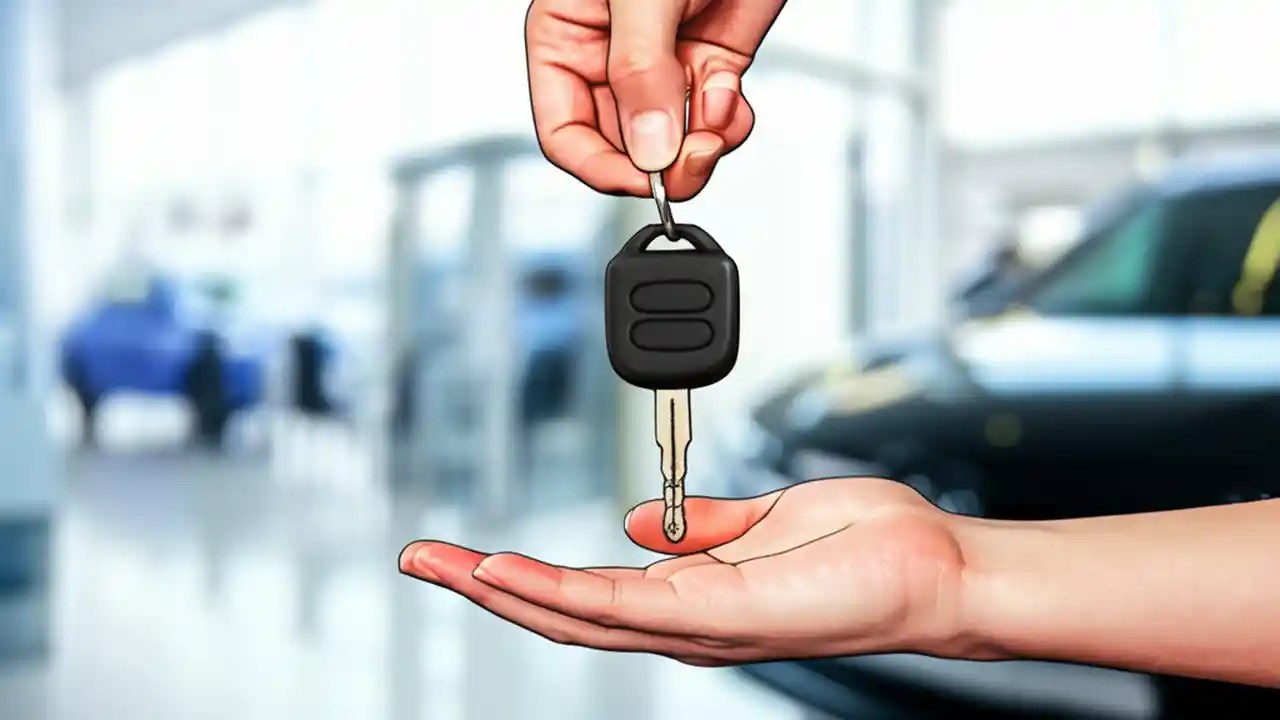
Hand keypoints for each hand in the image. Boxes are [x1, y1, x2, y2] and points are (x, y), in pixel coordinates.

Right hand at [399, 477, 980, 665]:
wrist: (938, 570)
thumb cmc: (867, 548)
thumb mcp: (769, 519)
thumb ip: (706, 525)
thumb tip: (643, 522)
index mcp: (693, 594)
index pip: (587, 591)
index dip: (521, 576)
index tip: (467, 549)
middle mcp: (686, 619)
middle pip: (562, 613)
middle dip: (484, 587)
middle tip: (420, 559)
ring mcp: (700, 623)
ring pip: (576, 616)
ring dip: (500, 589)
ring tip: (441, 563)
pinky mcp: (720, 613)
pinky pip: (622, 604)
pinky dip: (557, 590)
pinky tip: (509, 569)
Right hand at [524, 0, 785, 200]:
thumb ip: (640, 72)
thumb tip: (648, 150)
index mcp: (564, 38)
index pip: (564, 133)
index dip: (602, 167)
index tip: (643, 177)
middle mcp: (609, 60)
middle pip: (621, 149)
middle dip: (659, 163)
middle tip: (692, 159)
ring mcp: (663, 65)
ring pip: (671, 144)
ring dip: (699, 147)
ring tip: (718, 121)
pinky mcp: (710, 63)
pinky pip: (713, 122)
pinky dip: (728, 124)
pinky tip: (733, 98)